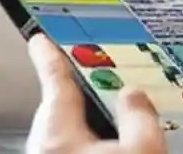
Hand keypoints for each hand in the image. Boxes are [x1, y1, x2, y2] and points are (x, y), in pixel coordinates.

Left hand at [25, 36, 164, 153]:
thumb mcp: (142, 150)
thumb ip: (139, 118)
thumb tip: (136, 97)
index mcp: (58, 138)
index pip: (54, 84)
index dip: (50, 57)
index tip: (40, 41)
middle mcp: (45, 151)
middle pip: (57, 111)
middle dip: (72, 91)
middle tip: (81, 72)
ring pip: (65, 135)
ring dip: (84, 120)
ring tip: (107, 111)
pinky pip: (74, 149)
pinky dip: (89, 141)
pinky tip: (111, 145)